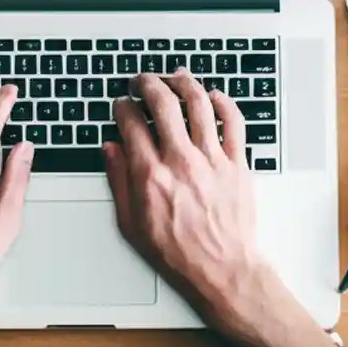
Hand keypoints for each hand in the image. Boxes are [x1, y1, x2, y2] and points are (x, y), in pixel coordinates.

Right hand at [102, 70, 339, 346]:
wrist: (222, 269)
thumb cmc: (178, 252)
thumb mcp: (131, 223)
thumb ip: (118, 181)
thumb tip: (110, 149)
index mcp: (151, 175)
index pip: (131, 124)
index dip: (122, 107)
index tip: (121, 104)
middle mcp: (181, 161)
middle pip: (163, 103)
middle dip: (148, 83)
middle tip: (142, 80)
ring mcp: (212, 159)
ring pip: (199, 103)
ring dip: (184, 83)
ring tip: (175, 77)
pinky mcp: (236, 163)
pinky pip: (233, 122)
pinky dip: (223, 103)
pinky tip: (213, 96)